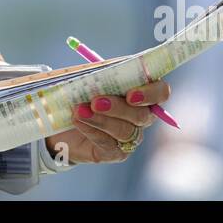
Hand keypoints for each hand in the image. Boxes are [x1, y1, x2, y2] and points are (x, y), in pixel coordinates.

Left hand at [43, 80, 170, 166]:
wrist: (62, 121)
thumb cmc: (80, 91)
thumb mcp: (86, 76)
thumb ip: (96, 71)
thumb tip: (97, 69)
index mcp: (142, 90)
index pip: (161, 92)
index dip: (151, 94)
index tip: (131, 94)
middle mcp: (142, 115)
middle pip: (143, 115)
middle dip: (118, 108)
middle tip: (96, 101)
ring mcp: (131, 136)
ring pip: (124, 131)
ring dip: (100, 119)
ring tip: (79, 110)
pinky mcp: (116, 152)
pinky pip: (108, 144)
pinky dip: (91, 130)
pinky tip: (77, 120)